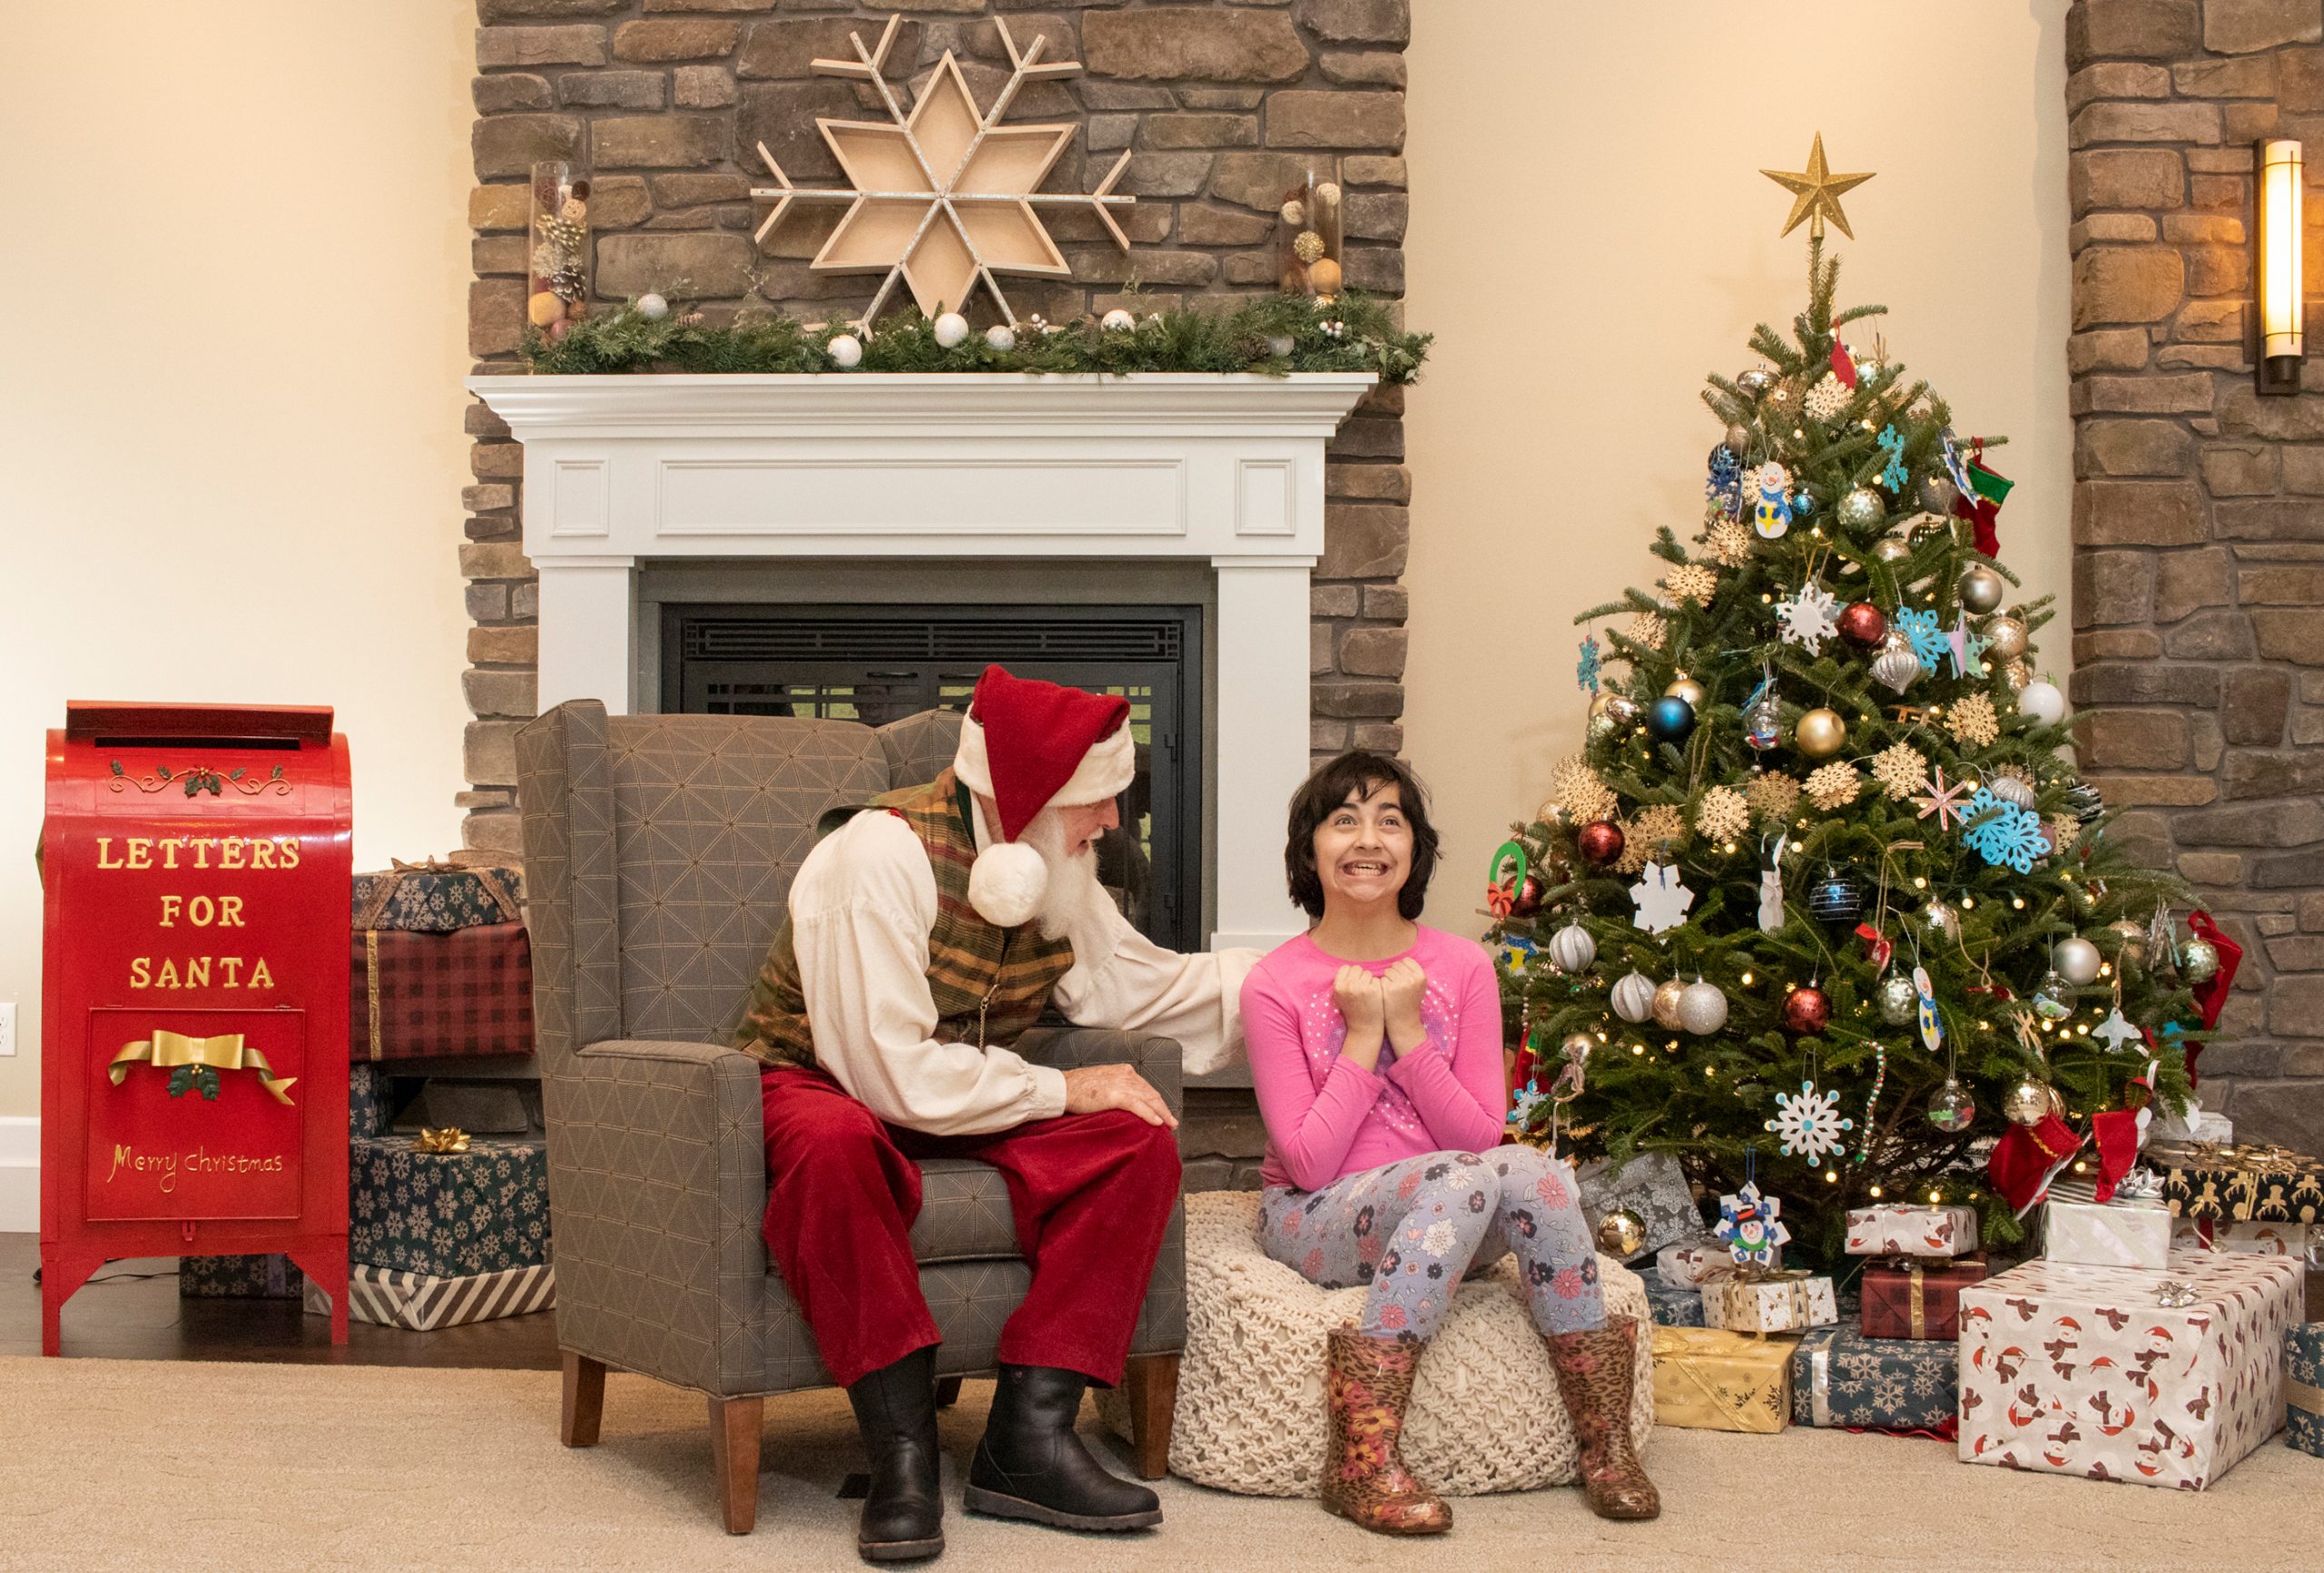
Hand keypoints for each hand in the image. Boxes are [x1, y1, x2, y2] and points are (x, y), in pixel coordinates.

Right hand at [1062, 1063, 1177, 1127]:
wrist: (1063, 1088)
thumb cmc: (1077, 1088)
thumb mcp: (1102, 1083)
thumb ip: (1115, 1089)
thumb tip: (1124, 1104)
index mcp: (1123, 1071)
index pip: (1146, 1087)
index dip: (1156, 1101)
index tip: (1162, 1111)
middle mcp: (1126, 1075)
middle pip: (1151, 1093)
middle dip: (1163, 1108)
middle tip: (1172, 1121)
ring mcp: (1122, 1084)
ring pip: (1149, 1100)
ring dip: (1162, 1114)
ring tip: (1170, 1125)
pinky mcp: (1116, 1095)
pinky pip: (1139, 1106)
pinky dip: (1150, 1115)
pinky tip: (1158, 1123)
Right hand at [1332, 965, 1385, 1071]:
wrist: (1364, 1028)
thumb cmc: (1354, 1011)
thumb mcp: (1341, 997)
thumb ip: (1343, 982)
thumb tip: (1350, 968)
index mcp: (1338, 987)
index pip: (1345, 968)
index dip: (1351, 975)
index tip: (1354, 984)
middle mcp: (1348, 986)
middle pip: (1357, 968)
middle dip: (1361, 976)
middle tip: (1362, 990)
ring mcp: (1361, 987)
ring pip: (1367, 973)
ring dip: (1369, 980)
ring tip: (1368, 994)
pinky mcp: (1373, 990)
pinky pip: (1376, 979)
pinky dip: (1377, 986)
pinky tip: (1375, 996)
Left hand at [1380, 958, 1427, 1051]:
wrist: (1404, 1023)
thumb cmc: (1409, 1002)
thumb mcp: (1417, 986)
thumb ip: (1412, 972)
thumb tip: (1401, 958)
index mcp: (1421, 976)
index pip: (1406, 961)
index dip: (1402, 970)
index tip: (1403, 981)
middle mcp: (1412, 978)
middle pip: (1396, 965)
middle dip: (1394, 974)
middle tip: (1398, 989)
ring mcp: (1401, 983)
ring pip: (1388, 971)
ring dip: (1387, 979)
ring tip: (1393, 992)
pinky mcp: (1389, 989)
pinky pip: (1381, 979)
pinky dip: (1382, 986)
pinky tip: (1387, 996)